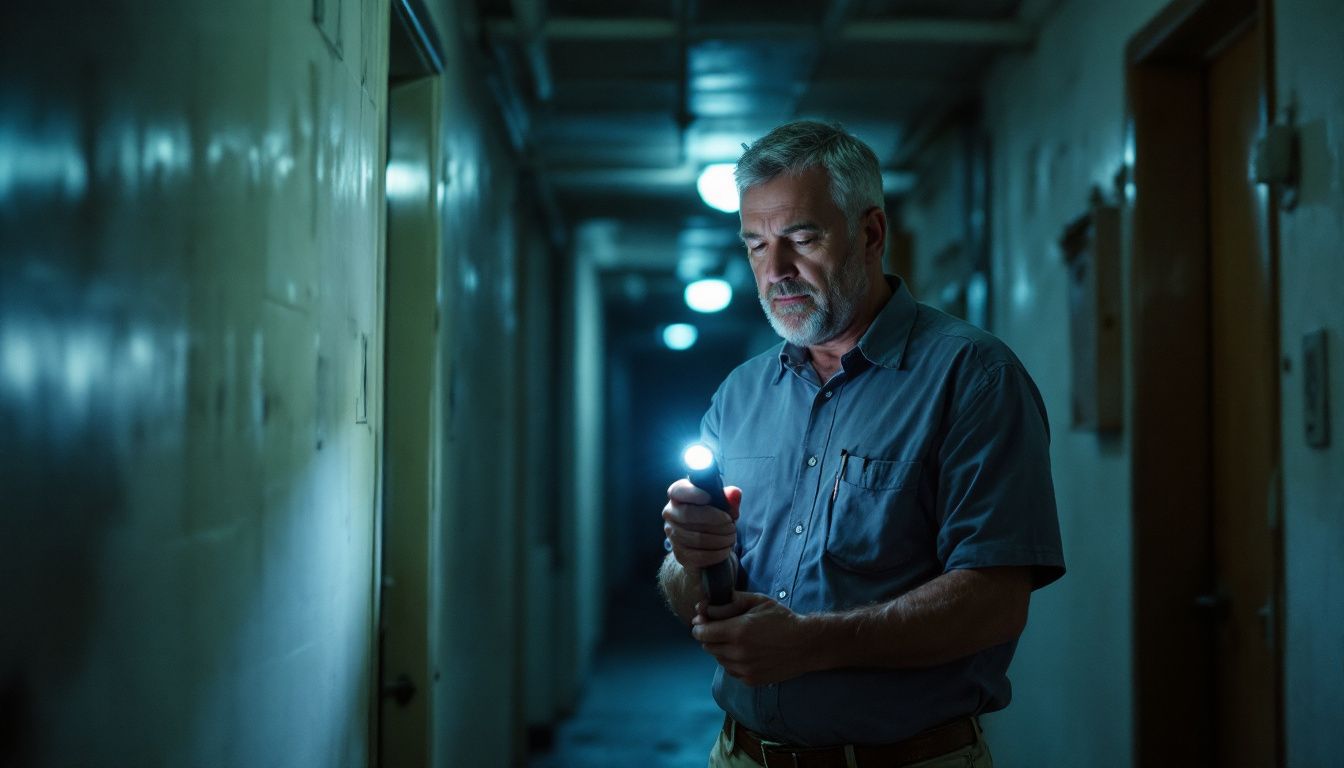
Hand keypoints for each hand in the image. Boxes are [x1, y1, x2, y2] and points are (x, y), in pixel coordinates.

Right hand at [662, 480, 741, 571]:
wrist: (709, 542)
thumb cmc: (715, 516)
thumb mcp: (723, 504)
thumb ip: (729, 497)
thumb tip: (735, 493)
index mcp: (678, 495)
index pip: (679, 491)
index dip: (693, 493)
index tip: (710, 497)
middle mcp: (670, 514)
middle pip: (688, 515)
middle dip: (716, 520)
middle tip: (732, 525)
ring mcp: (672, 535)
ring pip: (697, 538)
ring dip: (721, 538)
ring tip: (731, 537)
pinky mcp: (680, 554)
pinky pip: (701, 555)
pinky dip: (718, 552)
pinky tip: (726, 549)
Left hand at [690, 592, 821, 685]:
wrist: (805, 644)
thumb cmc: (782, 619)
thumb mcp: (757, 601)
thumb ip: (730, 601)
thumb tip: (704, 607)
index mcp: (738, 631)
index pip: (701, 632)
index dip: (700, 625)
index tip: (704, 621)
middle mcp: (738, 653)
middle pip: (707, 646)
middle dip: (710, 636)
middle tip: (722, 628)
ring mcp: (744, 669)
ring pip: (718, 659)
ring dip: (721, 649)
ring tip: (738, 640)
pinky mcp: (750, 680)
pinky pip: (730, 670)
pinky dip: (732, 661)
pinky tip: (746, 652)